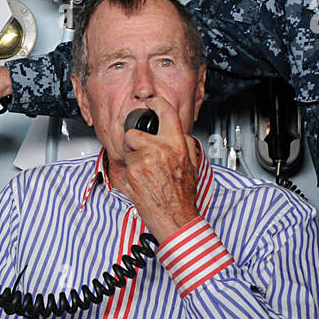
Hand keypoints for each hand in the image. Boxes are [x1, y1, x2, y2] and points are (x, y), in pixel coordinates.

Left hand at [120, 94, 201, 242]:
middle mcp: (158, 149)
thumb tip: (176, 132)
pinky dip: (131, 171)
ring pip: (127, 148)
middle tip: (143, 149)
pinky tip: (143, 180)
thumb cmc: (183, 194)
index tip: (151, 102)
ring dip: (133, 156)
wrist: (174, 216)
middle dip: (135, 139)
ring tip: (145, 169)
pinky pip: (126, 165)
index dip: (156, 103)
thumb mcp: (192, 163)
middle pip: (134, 132)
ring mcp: (142, 161)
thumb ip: (183, 143)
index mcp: (176, 144)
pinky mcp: (131, 173)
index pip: (165, 112)